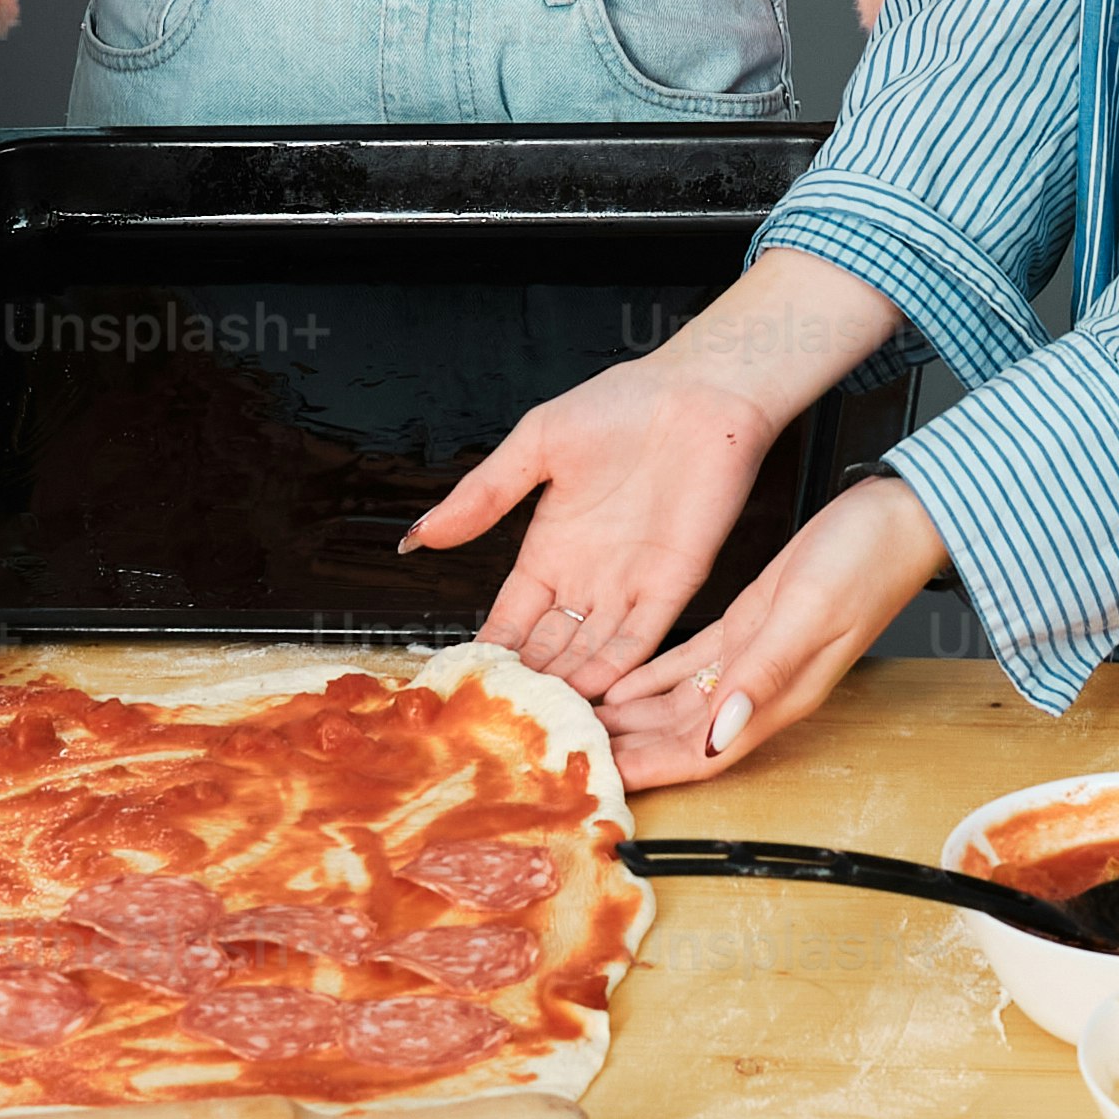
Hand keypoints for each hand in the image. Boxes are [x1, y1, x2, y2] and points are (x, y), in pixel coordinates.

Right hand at [409, 357, 780, 696]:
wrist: (700, 394)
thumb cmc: (622, 405)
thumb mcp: (536, 445)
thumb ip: (482, 496)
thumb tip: (417, 534)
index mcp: (550, 550)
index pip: (511, 618)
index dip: (489, 651)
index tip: (459, 685)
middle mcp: (588, 579)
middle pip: (547, 648)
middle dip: (524, 684)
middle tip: (494, 724)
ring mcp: (631, 587)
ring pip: (591, 654)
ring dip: (567, 688)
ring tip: (537, 723)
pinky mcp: (675, 586)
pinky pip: (642, 640)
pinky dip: (616, 669)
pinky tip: (591, 695)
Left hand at [599, 474, 947, 788]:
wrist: (902, 516)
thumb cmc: (869, 561)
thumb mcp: (810, 613)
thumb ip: (764, 674)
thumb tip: (716, 733)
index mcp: (777, 694)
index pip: (701, 753)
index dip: (651, 771)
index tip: (602, 782)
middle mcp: (762, 685)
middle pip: (681, 737)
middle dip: (629, 749)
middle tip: (572, 754)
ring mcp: (754, 657)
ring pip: (679, 703)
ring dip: (631, 717)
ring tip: (579, 722)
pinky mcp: (749, 625)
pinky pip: (690, 665)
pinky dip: (650, 677)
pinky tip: (617, 684)